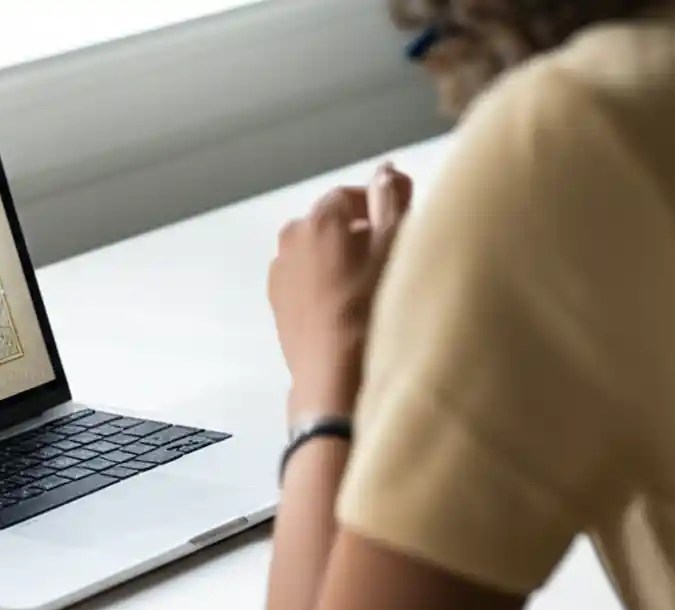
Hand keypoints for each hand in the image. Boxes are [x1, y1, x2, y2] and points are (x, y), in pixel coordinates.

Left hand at [268, 164, 412, 423]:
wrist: (334, 374)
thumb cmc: (371, 308)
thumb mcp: (396, 247)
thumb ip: (392, 201)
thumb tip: (387, 170)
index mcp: (318, 219)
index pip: (349, 196)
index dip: (376, 206)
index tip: (398, 224)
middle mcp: (290, 239)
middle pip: (329, 223)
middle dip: (357, 232)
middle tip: (388, 258)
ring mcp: (279, 273)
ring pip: (315, 252)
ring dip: (338, 258)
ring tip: (368, 285)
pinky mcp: (277, 304)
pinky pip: (304, 280)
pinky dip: (323, 283)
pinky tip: (346, 306)